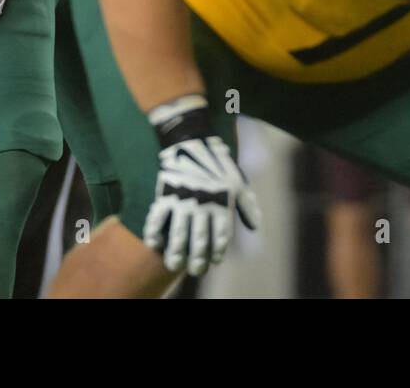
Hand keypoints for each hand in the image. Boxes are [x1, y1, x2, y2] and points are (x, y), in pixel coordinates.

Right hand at [143, 98, 259, 275]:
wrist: (190, 138)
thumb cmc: (217, 160)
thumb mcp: (238, 180)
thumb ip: (247, 205)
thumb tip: (255, 227)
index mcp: (222, 202)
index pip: (221, 236)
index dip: (217, 252)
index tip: (213, 262)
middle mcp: (203, 204)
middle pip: (199, 240)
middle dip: (197, 259)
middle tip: (194, 270)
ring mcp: (182, 200)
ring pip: (178, 234)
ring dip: (176, 252)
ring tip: (174, 263)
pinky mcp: (165, 193)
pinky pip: (158, 217)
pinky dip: (154, 232)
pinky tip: (154, 244)